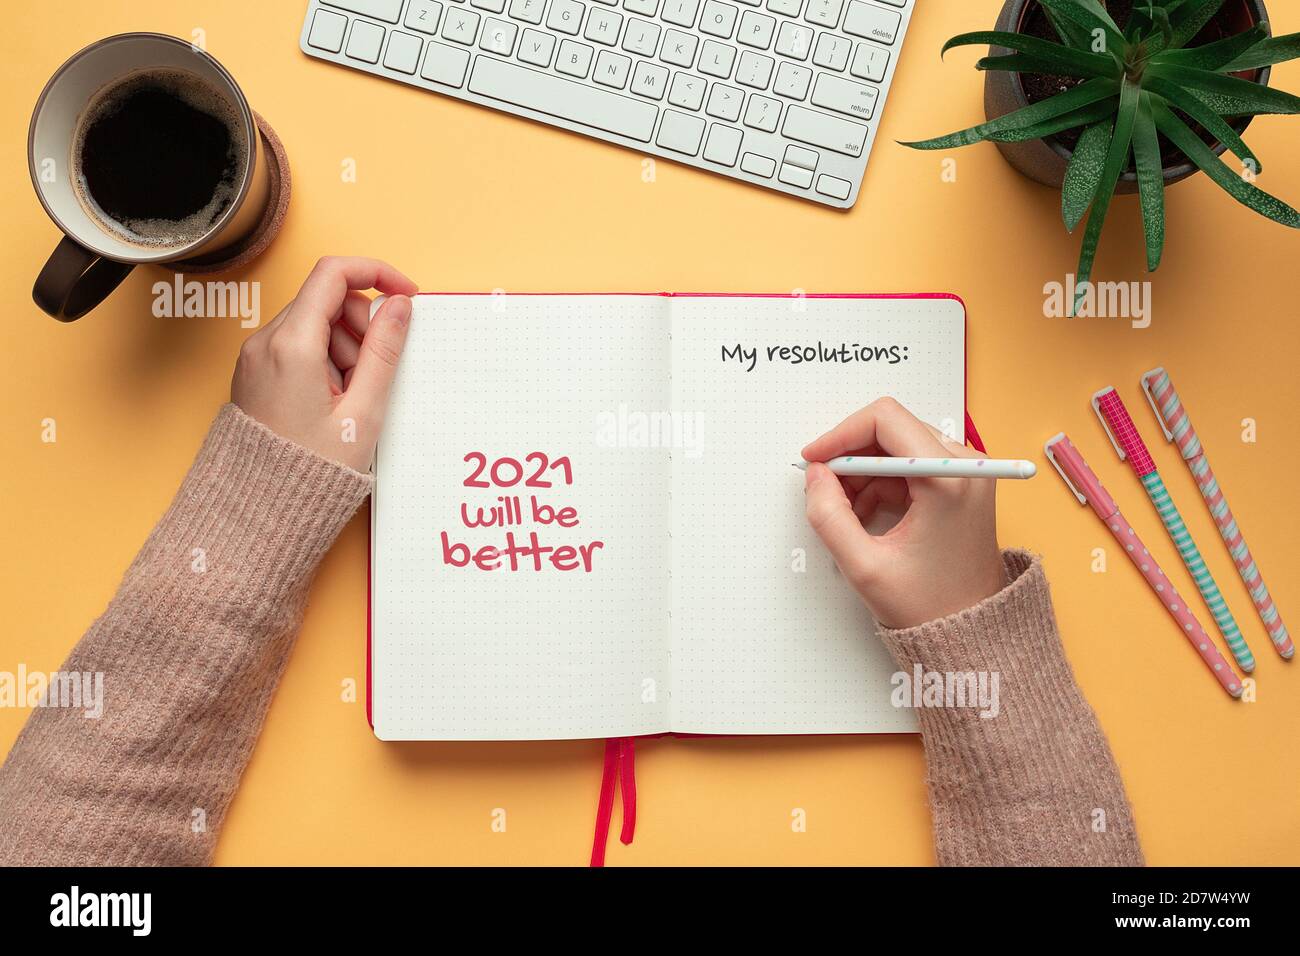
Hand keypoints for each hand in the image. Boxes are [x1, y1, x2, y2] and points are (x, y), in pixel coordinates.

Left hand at [231, 256, 418, 472]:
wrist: (261, 511)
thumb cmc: (311, 472)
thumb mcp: (364, 411)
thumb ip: (384, 351)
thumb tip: (398, 306)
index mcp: (292, 345)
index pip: (335, 274)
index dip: (377, 274)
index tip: (404, 295)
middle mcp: (265, 341)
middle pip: (326, 300)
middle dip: (361, 326)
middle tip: (372, 373)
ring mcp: (255, 356)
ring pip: (314, 323)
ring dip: (344, 348)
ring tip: (348, 398)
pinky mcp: (255, 371)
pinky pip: (298, 345)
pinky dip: (324, 361)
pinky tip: (331, 400)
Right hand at [802, 397, 1004, 628]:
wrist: (973, 629)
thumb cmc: (930, 605)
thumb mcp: (864, 567)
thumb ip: (829, 516)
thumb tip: (815, 475)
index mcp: (948, 478)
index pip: (885, 420)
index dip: (840, 434)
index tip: (814, 460)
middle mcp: (965, 465)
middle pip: (891, 429)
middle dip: (850, 458)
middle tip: (826, 492)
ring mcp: (965, 471)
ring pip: (895, 446)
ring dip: (863, 474)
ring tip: (848, 515)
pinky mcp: (960, 482)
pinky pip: (907, 464)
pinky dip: (879, 483)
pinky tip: (866, 515)